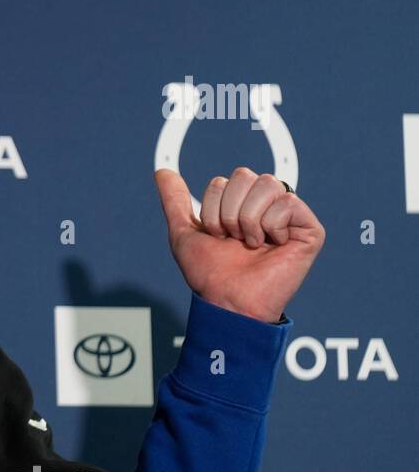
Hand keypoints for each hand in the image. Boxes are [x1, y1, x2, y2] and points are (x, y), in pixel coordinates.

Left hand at [154, 167, 325, 322]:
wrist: (228, 300)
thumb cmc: (209, 272)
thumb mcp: (184, 232)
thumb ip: (175, 200)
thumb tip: (162, 172)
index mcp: (240, 204)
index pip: (223, 181)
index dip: (213, 210)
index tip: (218, 236)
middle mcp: (266, 205)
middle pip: (244, 176)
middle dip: (229, 212)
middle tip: (234, 239)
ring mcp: (289, 216)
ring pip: (267, 184)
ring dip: (248, 219)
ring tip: (252, 243)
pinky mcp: (309, 228)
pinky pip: (288, 201)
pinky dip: (272, 225)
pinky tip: (273, 245)